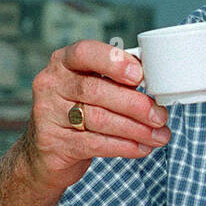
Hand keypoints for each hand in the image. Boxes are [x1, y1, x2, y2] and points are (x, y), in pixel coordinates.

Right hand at [21, 40, 170, 192]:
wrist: (45, 153)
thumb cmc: (78, 112)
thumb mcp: (91, 88)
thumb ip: (116, 80)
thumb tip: (155, 81)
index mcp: (63, 63)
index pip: (85, 52)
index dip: (113, 61)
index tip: (140, 75)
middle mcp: (51, 84)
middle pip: (96, 90)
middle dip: (134, 104)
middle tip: (160, 116)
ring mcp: (48, 114)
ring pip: (99, 119)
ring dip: (136, 129)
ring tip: (159, 136)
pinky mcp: (54, 143)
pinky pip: (95, 144)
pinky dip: (123, 146)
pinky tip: (141, 148)